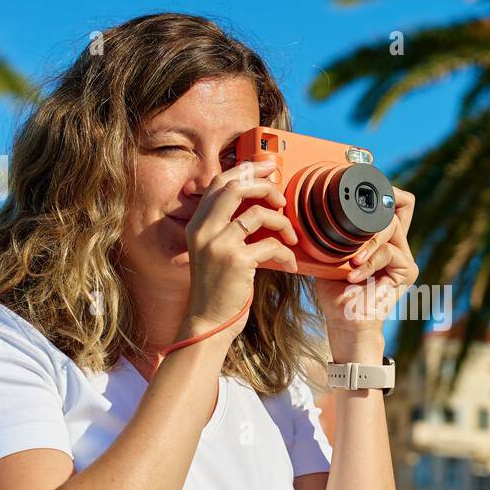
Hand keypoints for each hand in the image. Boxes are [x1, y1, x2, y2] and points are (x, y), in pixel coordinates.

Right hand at [179, 159, 298, 340]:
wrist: (208, 322)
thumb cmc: (218, 288)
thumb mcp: (213, 252)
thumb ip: (226, 228)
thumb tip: (259, 204)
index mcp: (198, 225)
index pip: (219, 183)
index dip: (245, 169)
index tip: (268, 167)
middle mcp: (204, 230)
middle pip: (236, 188)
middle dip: (265, 186)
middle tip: (283, 199)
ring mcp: (219, 245)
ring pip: (258, 213)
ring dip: (282, 223)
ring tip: (291, 238)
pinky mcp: (237, 261)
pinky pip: (271, 245)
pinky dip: (286, 253)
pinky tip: (290, 264)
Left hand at [315, 188, 417, 347]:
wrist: (344, 322)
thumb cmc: (334, 291)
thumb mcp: (329, 254)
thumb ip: (334, 233)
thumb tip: (317, 208)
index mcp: (383, 237)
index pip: (398, 202)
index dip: (388, 191)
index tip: (362, 192)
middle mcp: (398, 243)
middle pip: (397, 207)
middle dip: (369, 216)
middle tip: (348, 234)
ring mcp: (404, 257)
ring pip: (391, 227)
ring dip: (366, 242)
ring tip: (350, 261)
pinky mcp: (407, 271)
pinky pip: (388, 252)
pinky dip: (368, 262)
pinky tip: (354, 275)